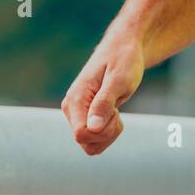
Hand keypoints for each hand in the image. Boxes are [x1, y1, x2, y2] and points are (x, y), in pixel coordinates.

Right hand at [61, 28, 144, 155]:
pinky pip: (95, 141)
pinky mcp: (84, 118)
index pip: (81, 134)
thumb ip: (104, 103)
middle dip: (108, 133)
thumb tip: (92, 128)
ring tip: (115, 109)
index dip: (103, 130)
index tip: (115, 110)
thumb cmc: (123, 60)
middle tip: (117, 108)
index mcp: (75, 99)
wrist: (124, 48)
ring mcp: (76, 115)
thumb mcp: (119, 79)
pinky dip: (109, 133)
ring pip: (90, 146)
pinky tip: (113, 113)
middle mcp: (70, 109)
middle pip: (86, 143)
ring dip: (109, 134)